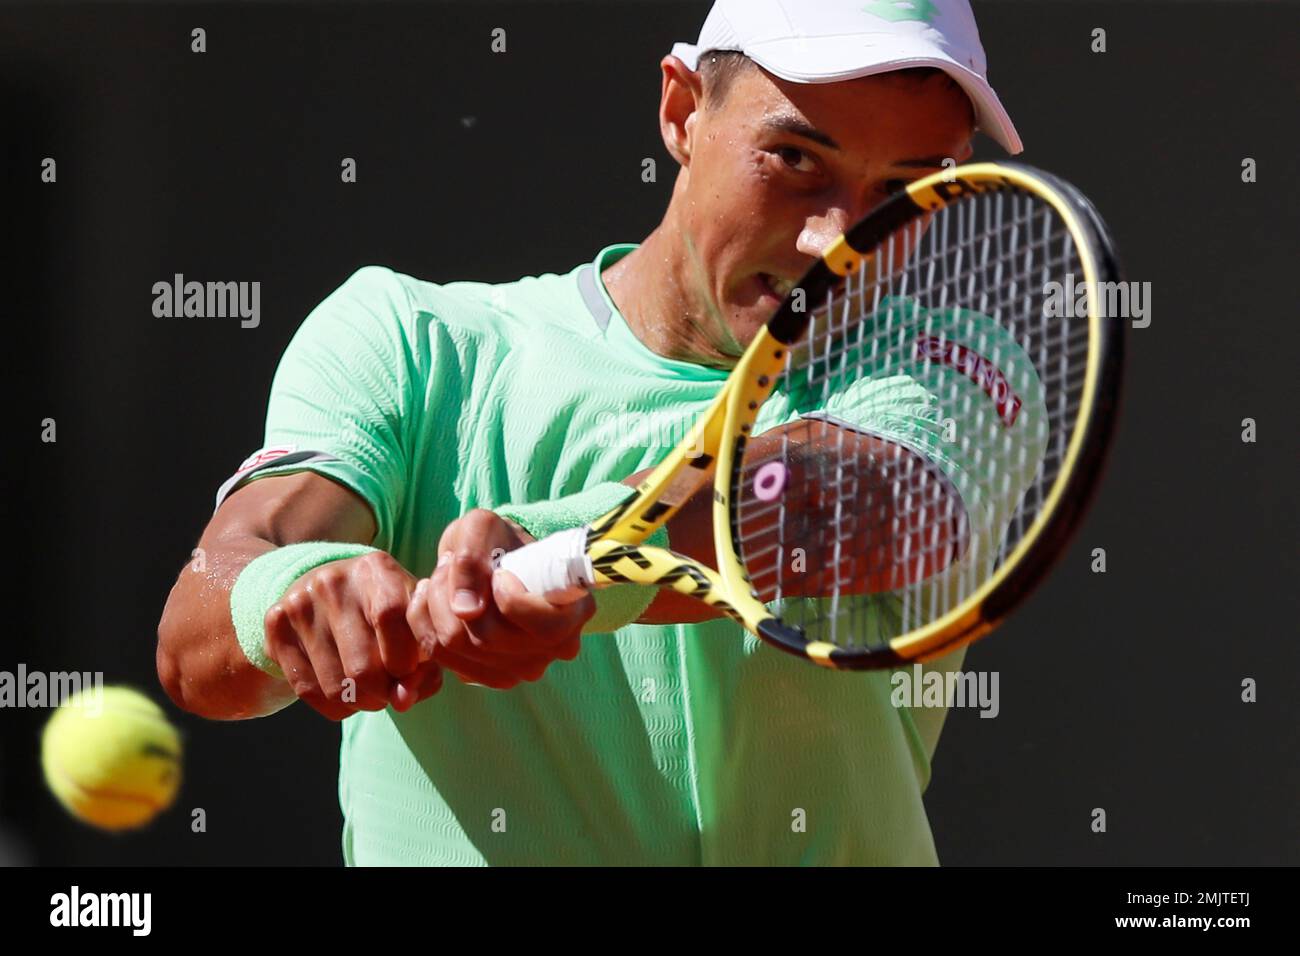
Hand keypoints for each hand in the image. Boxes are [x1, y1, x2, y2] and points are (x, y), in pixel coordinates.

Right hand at [263, 551, 443, 720]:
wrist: (327, 594)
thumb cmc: (386, 616)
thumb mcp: (413, 627)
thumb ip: (424, 666)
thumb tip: (403, 701)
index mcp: (375, 569)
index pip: (391, 617)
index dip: (405, 661)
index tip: (409, 672)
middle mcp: (333, 581)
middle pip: (362, 666)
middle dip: (384, 693)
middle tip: (388, 691)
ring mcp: (299, 604)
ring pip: (335, 687)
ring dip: (360, 703)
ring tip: (369, 691)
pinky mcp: (276, 627)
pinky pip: (307, 691)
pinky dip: (335, 706)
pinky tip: (345, 694)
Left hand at [407, 509, 595, 688]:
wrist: (492, 555)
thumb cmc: (498, 538)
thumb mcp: (483, 529)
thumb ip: (473, 560)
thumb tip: (465, 610)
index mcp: (574, 610)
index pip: (543, 625)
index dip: (510, 597)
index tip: (499, 572)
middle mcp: (556, 648)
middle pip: (488, 638)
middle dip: (452, 593)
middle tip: (449, 564)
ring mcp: (526, 667)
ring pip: (460, 648)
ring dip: (435, 606)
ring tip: (439, 578)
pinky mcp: (492, 676)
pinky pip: (445, 659)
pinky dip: (426, 625)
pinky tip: (429, 601)